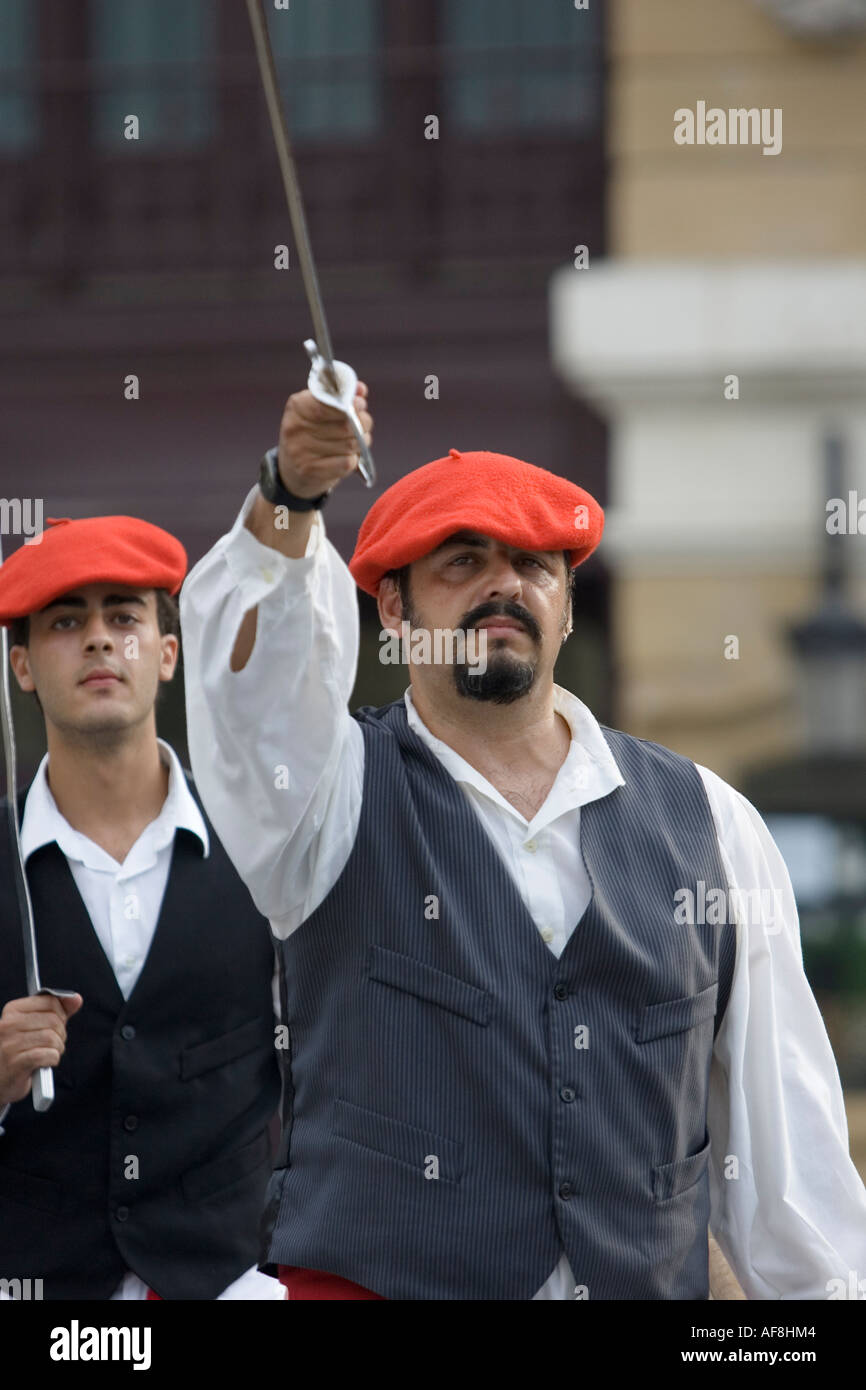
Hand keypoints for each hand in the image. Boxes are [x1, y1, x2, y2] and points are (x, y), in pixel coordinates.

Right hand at [0, 993, 82, 1105]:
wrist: (0, 1079)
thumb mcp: (34, 1026)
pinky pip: (48, 1055)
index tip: (56, 1025)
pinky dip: (52, 1059)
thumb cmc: (18, 1051)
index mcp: (12, 1010)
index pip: (50, 1002)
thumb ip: (56, 1011)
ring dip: (57, 1048)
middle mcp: (8, 1025)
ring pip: (52, 1038)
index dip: (61, 1014)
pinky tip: (45, 1063)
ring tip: (49, 1053)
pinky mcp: (16, 1063)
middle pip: (53, 1020)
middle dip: (60, 1034)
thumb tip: (76, 999)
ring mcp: (11, 1044)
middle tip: (53, 1043)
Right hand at [276, 382, 372, 499]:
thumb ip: (339, 398)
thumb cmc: (310, 434)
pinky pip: (347, 463)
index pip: (327, 403)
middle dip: (362, 423)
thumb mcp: (317, 410)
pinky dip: (354, 459)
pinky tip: (349, 456)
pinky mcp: (311, 471)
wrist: (291, 470)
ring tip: (357, 441)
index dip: (349, 403)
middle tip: (364, 424)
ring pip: (349, 444)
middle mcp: (295, 429)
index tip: (360, 403)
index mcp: (297, 407)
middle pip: (344, 424)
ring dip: (361, 443)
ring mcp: (301, 452)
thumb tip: (361, 389)